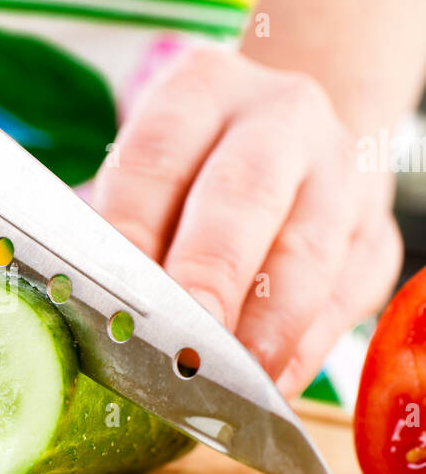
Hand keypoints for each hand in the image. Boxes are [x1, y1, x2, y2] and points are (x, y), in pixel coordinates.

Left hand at [91, 47, 402, 398]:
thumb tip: (99, 314)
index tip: (113, 296)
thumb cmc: (197, 164)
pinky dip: (307, 347)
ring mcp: (340, 175)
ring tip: (228, 380)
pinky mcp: (375, 235)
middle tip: (183, 339)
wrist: (297, 136)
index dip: (131, 231)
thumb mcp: (152, 164)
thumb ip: (126, 226)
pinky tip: (272, 385)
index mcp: (203, 88)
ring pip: (309, 253)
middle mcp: (281, 118)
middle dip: (212, 274)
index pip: (157, 157)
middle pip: (244, 195)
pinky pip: (347, 296)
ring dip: (266, 326)